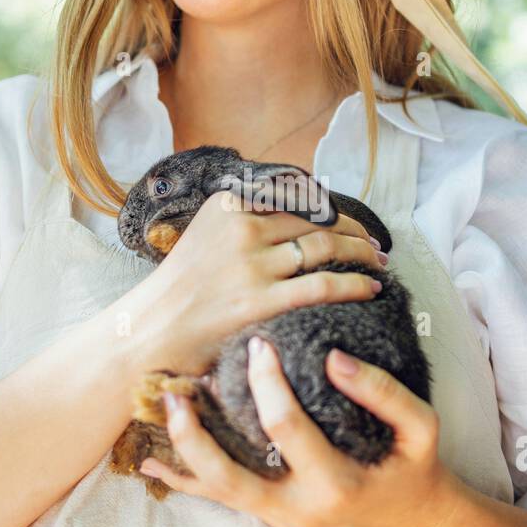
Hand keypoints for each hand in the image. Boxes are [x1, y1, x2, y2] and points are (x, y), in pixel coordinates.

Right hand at [125, 192, 387, 376]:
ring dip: (360, 253)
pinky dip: (354, 284)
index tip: (345, 217)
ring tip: (378, 262)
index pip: (295, 193)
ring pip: (324, 247)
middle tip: (373, 242)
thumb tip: (293, 214)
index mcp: (227, 205)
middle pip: (315, 219)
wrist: (148, 333)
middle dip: (352, 229)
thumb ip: (242, 220)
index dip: (329, 205)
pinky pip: (322, 286)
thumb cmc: (179, 291)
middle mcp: (241, 228)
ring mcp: (251, 265)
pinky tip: (371, 289)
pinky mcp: (260, 301)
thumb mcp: (204, 236)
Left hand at [138, 336, 459, 526]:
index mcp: (334, 484)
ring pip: (214, 490)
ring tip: (162, 408)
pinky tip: (150, 458)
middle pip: (229, 476)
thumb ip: (384, 393)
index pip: (286, 429)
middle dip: (197, 432)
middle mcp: (296, 509)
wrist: (409, 517)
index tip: (259, 343)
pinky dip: (182, 478)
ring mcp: (275, 518)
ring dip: (182, 450)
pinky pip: (216, 498)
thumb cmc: (413, 466)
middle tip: (179, 390)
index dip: (268, 384)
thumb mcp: (420, 428)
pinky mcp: (265, 516)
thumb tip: (333, 358)